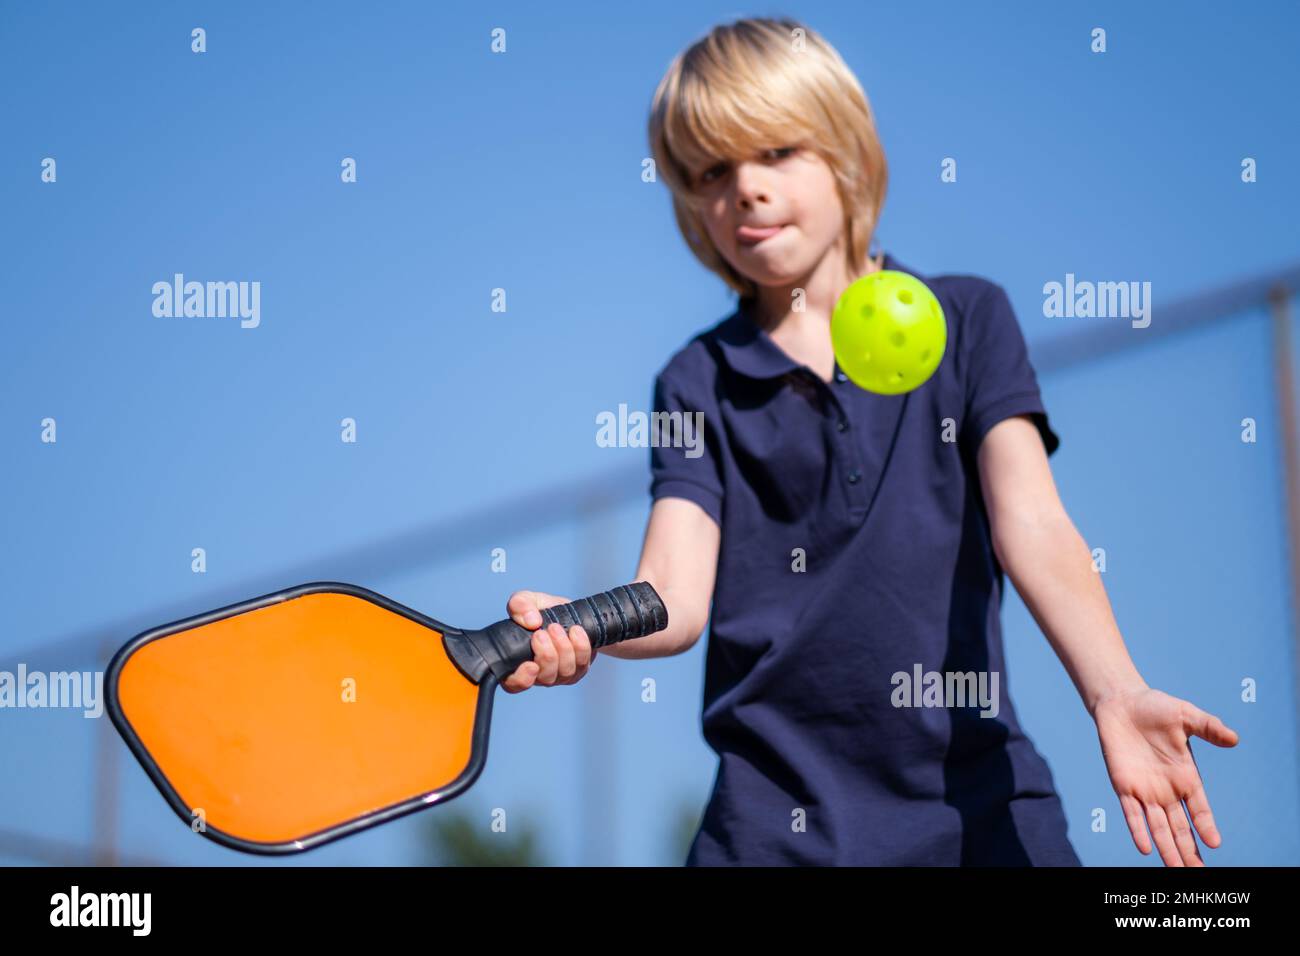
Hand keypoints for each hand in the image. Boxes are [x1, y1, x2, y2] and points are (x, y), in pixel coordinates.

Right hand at [499, 590, 595, 692]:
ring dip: (563, 648)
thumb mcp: (527, 600)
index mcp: (518, 662)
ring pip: (565, 672)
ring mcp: (560, 674)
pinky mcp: (579, 669)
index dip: (522, 680)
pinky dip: (580, 647)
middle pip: (545, 678)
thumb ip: (520, 605)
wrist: (567, 611)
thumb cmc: (541, 610)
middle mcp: (538, 674)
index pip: (514, 685)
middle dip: (547, 655)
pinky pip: (582, 664)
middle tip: (543, 632)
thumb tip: (530, 621)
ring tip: (557, 627)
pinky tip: (576, 631)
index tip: (531, 664)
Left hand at [1092, 686, 1238, 865]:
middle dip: (1189, 849)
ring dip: (1167, 848)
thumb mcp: (1185, 715)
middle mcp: (1167, 789)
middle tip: (1198, 872)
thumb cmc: (1155, 708)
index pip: (1199, 809)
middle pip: (1180, 827)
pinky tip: (1146, 848)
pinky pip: (1131, 813)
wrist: (1121, 703)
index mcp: (1186, 777)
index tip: (1215, 843)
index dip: (1206, 825)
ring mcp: (1145, 790)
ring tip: (1176, 869)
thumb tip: (1234, 738)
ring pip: (1158, 827)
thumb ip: (1208, 727)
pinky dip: (1138, 830)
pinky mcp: (1123, 785)